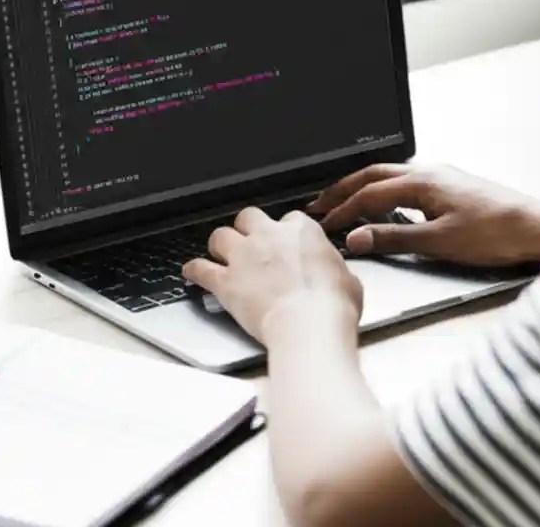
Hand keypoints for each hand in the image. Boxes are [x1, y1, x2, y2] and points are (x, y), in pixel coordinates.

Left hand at [183, 207, 361, 344]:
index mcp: (301, 232)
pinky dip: (194, 270)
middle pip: (248, 217)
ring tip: (220, 254)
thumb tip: (335, 275)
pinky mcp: (225, 282)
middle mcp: (268, 237)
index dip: (287, 232)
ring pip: (220, 236)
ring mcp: (243, 257)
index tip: (288, 243)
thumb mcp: (348, 280)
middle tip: (250, 242)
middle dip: (247, 228)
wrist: (308, 324)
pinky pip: (201, 269)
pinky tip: (190, 271)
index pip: (290, 219)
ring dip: (220, 245)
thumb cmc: (332, 305)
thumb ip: (333, 269)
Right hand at [308, 164, 539, 265]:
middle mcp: (430, 173)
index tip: (324, 224)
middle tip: (319, 203)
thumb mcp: (438, 242)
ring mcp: (442, 177)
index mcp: (422, 182)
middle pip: (373, 175)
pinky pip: (406, 182)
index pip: (368, 194)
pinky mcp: (453, 186)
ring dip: (362, 188)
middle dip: (343, 189)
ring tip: (343, 201)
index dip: (342, 210)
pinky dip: (384, 191)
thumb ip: (393, 238)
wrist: (537, 228)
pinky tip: (385, 204)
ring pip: (390, 175)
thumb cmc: (495, 234)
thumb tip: (355, 238)